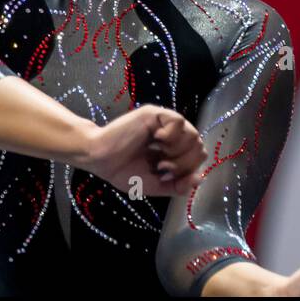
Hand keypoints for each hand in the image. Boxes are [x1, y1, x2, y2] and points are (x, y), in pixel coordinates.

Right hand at [77, 105, 206, 196]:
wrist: (100, 160)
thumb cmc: (123, 171)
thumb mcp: (155, 185)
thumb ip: (177, 185)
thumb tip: (199, 180)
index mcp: (172, 150)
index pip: (197, 155)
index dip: (189, 169)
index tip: (168, 176)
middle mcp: (171, 134)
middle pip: (198, 145)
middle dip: (185, 163)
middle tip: (163, 168)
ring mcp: (163, 123)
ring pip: (192, 134)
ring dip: (178, 151)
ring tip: (160, 157)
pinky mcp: (154, 114)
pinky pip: (178, 120)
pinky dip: (172, 135)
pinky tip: (158, 141)